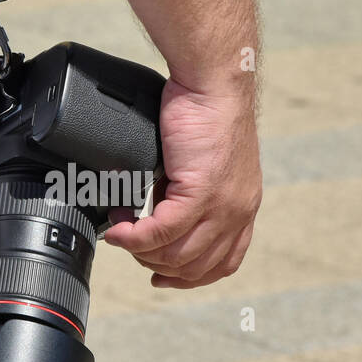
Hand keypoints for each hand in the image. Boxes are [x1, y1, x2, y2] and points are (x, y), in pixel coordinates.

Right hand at [104, 77, 261, 288]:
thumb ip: (186, 193)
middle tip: (130, 245)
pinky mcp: (201, 194)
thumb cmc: (204, 111)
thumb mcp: (201, 163)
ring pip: (177, 255)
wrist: (213, 84)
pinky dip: (135, 236)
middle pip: (195, 266)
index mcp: (242, 206)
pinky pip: (162, 232)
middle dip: (156, 265)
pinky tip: (119, 226)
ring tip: (121, 230)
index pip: (223, 262)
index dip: (190, 277)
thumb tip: (156, 210)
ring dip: (141, 251)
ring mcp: (222, 207)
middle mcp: (237, 212)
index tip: (161, 275)